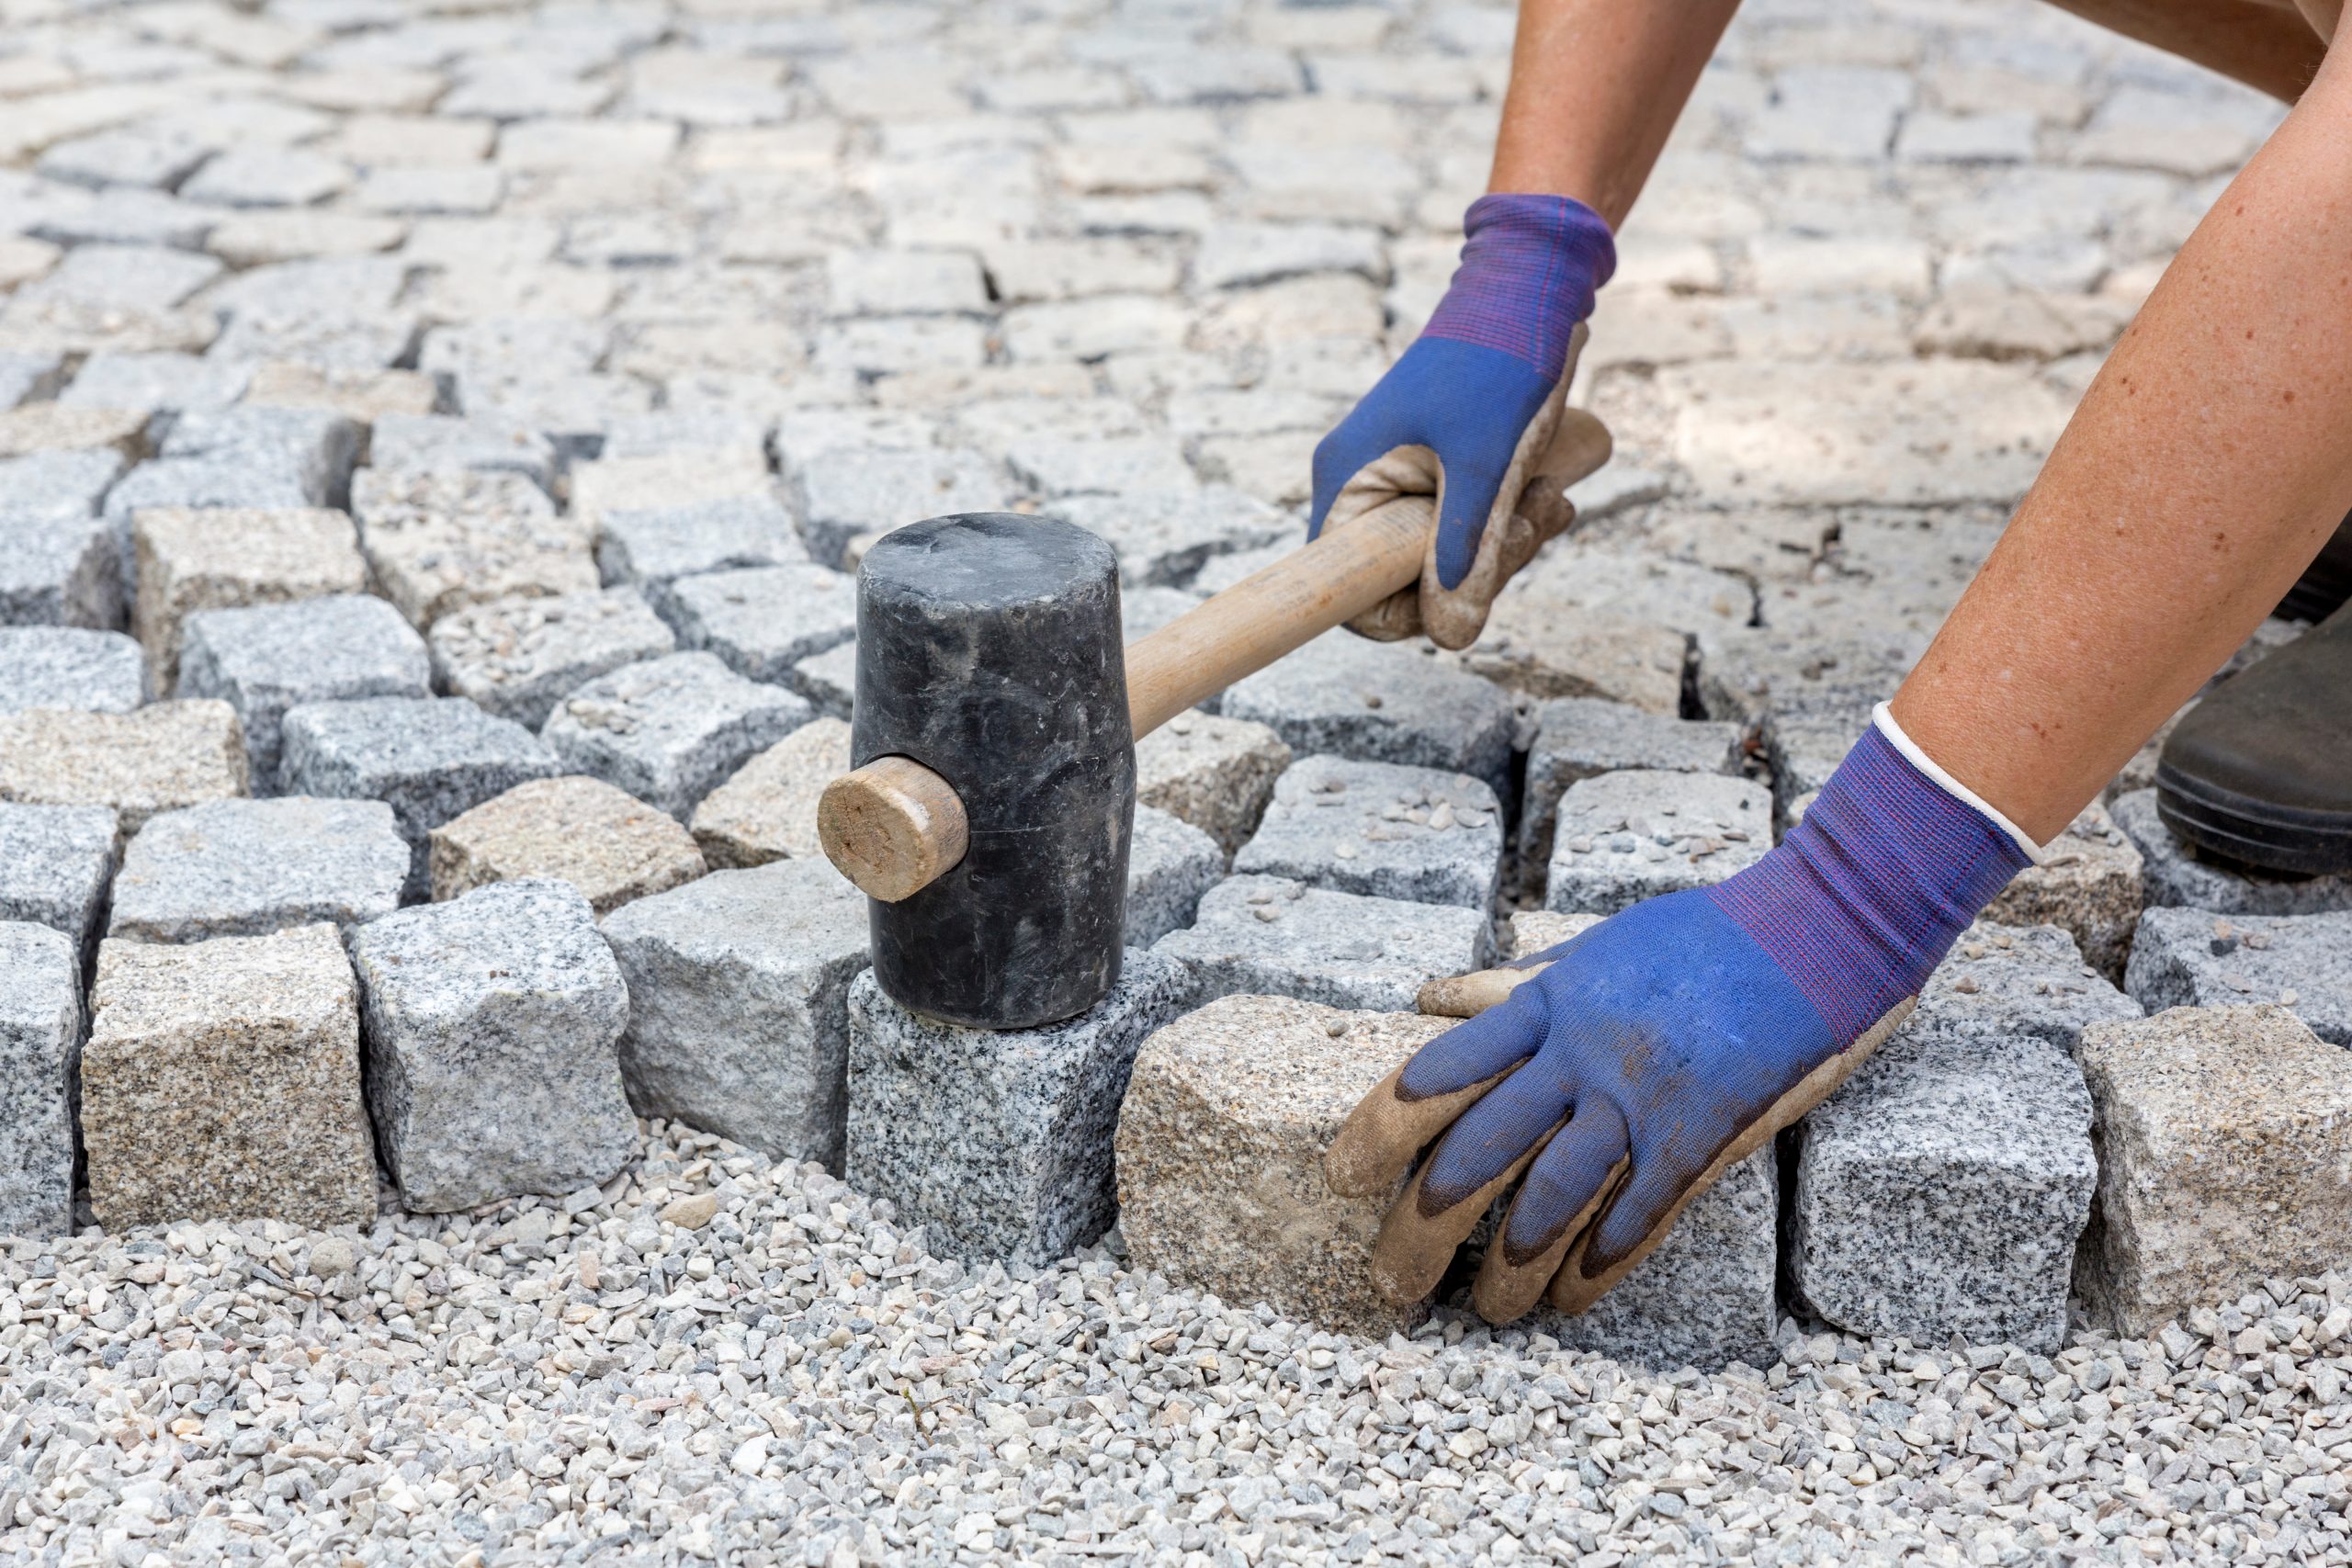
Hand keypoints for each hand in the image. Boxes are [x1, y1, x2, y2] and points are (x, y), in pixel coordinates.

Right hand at [1309, 193, 1615, 648]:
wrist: (1528, 284)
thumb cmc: (1501, 363)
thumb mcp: (1490, 467)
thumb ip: (1469, 553)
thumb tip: (1451, 637)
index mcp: (1349, 482)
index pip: (1348, 595)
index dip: (1409, 610)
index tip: (1473, 586)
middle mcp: (1361, 482)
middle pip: (1406, 578)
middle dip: (1480, 567)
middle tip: (1533, 523)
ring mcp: (1396, 473)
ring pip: (1445, 553)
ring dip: (1504, 540)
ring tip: (1549, 496)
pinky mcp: (1432, 465)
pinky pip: (1463, 521)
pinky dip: (1506, 517)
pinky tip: (1546, 488)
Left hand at [1325, 709, 2040, 1321]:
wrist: (1818, 932)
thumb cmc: (1701, 935)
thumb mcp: (1590, 947)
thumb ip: (1510, 985)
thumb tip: (1426, 996)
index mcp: (1546, 1008)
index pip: (1439, 1073)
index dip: (1381, 1131)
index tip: (1341, 1178)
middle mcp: (1580, 1058)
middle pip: (1477, 1156)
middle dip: (1421, 1230)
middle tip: (1388, 1283)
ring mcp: (1641, 1102)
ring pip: (1547, 1203)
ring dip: (1504, 1270)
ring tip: (1478, 1313)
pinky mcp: (1703, 1138)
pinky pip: (1636, 1219)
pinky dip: (1596, 1270)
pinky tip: (1568, 1304)